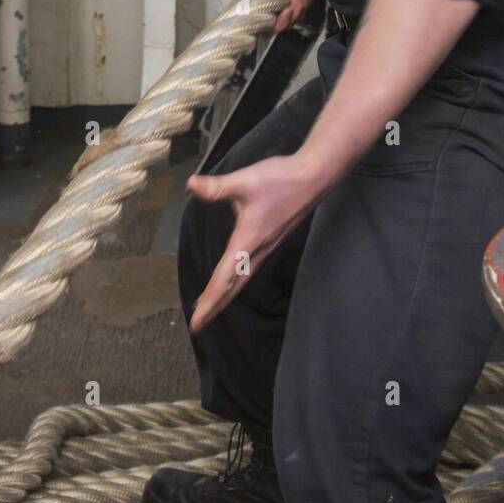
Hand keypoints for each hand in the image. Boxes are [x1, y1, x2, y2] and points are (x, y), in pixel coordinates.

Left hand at [187, 156, 323, 332]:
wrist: (313, 178)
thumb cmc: (280, 180)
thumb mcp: (244, 181)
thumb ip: (217, 187)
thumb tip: (190, 185)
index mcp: (247, 241)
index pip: (224, 279)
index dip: (208, 302)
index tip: (196, 323)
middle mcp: (257, 250)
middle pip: (234, 287)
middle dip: (215, 306)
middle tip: (198, 324)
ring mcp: (266, 247)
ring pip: (243, 280)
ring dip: (226, 295)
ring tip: (210, 306)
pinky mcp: (271, 240)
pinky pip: (250, 269)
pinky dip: (237, 280)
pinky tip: (234, 277)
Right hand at [238, 0, 316, 32]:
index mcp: (256, 7)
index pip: (267, 26)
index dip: (280, 22)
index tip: (288, 10)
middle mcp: (271, 12)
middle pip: (287, 23)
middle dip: (296, 6)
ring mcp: (285, 7)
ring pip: (299, 14)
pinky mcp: (297, 1)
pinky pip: (307, 4)